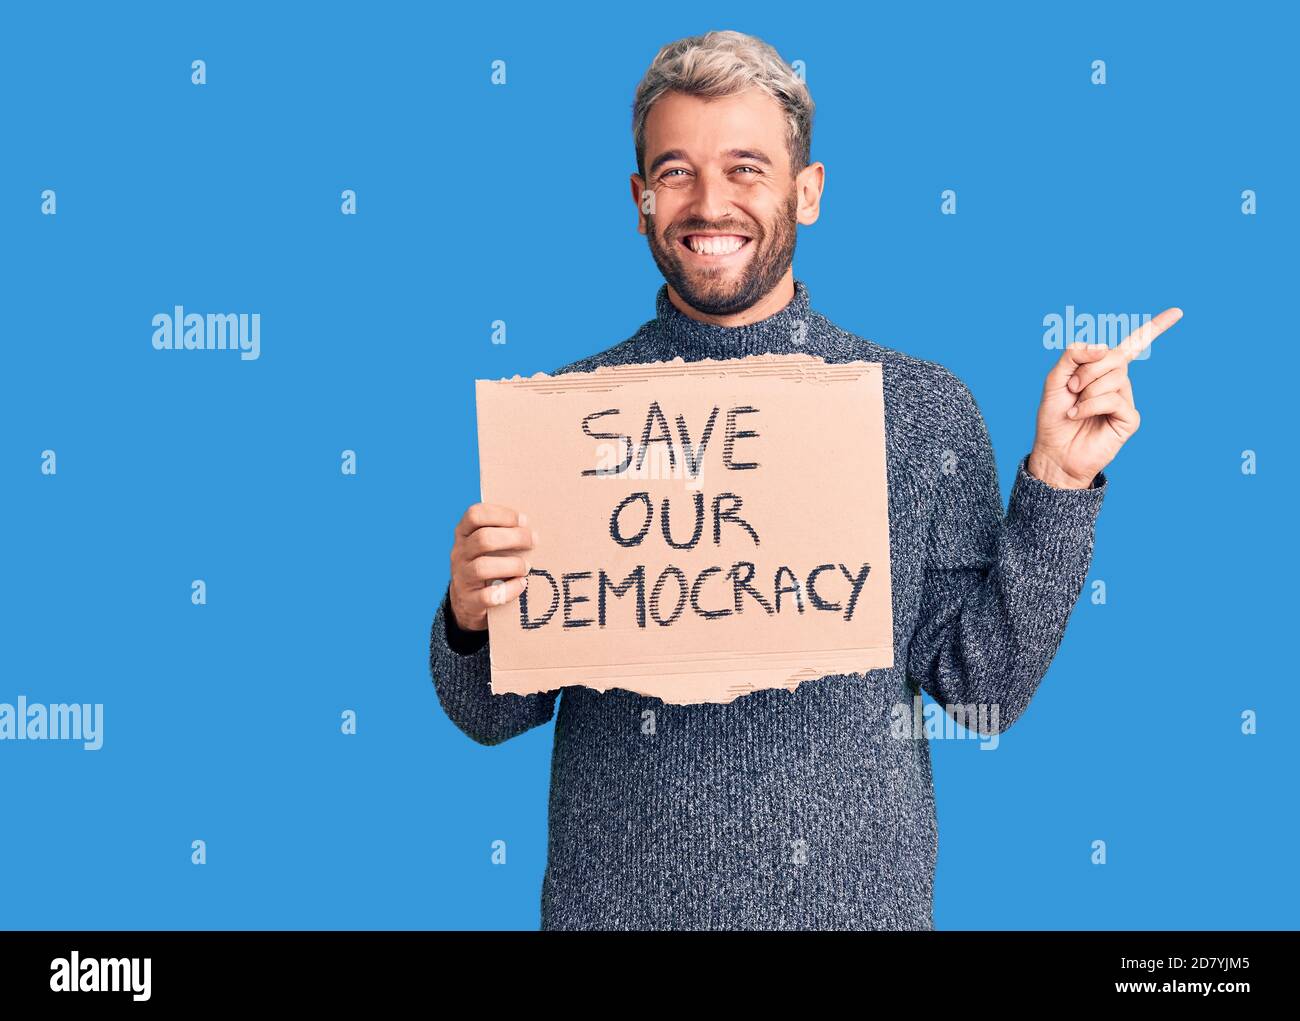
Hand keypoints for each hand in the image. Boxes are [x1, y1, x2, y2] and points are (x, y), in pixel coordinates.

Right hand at [449, 503, 536, 630]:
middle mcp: (459, 554)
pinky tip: (521, 585)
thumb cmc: (486, 564)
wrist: (466, 602)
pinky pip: (488, 596)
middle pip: (483, 539)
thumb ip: (501, 533)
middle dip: (514, 538)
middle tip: (533, 541)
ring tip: (527, 567)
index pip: (475, 515)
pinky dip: (509, 590)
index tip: (524, 520)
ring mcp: (462, 578)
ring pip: (483, 567)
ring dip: (512, 565)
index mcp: (463, 534)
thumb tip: (533, 529)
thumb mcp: (485, 546)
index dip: (501, 514)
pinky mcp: (469, 601)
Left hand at [1028, 307, 1182, 488]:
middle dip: (1086, 370)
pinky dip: (1090, 405)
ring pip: (1115, 378)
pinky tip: (1078, 416)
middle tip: (1071, 389)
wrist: (1053, 451)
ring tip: (1075, 407)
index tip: (1178, 311)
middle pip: (1113, 357)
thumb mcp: (1055, 379)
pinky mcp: (1130, 418)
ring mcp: (1126, 399)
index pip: (1133, 345)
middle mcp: (1119, 382)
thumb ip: (1073, 355)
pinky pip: (1114, 399)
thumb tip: (1103, 348)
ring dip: (1087, 391)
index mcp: (1103, 369)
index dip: (1154, 328)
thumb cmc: (1054, 416)